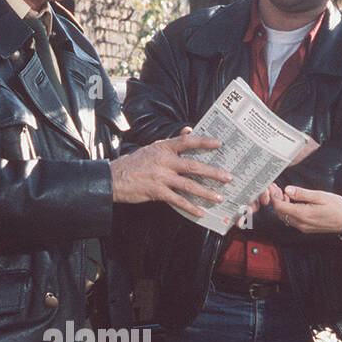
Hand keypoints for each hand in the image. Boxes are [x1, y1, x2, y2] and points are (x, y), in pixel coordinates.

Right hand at [110, 135, 229, 214]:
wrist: (113, 178)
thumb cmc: (134, 163)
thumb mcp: (152, 148)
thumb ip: (171, 141)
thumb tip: (188, 130)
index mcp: (163, 148)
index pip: (187, 142)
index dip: (204, 142)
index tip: (219, 144)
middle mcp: (163, 161)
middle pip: (193, 166)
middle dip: (213, 172)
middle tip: (228, 177)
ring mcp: (160, 177)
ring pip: (188, 185)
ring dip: (205, 192)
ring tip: (219, 196)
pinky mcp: (156, 192)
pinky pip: (177, 200)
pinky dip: (190, 207)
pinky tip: (200, 211)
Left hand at [269, 182, 341, 233]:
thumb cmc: (336, 208)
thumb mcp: (320, 196)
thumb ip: (302, 194)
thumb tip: (287, 190)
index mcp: (302, 214)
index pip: (280, 207)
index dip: (274, 197)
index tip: (273, 188)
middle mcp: (300, 223)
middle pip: (279, 213)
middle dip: (276, 200)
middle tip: (276, 189)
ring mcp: (303, 227)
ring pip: (284, 217)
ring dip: (282, 206)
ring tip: (284, 194)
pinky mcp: (306, 228)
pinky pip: (291, 220)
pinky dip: (288, 211)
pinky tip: (292, 202)